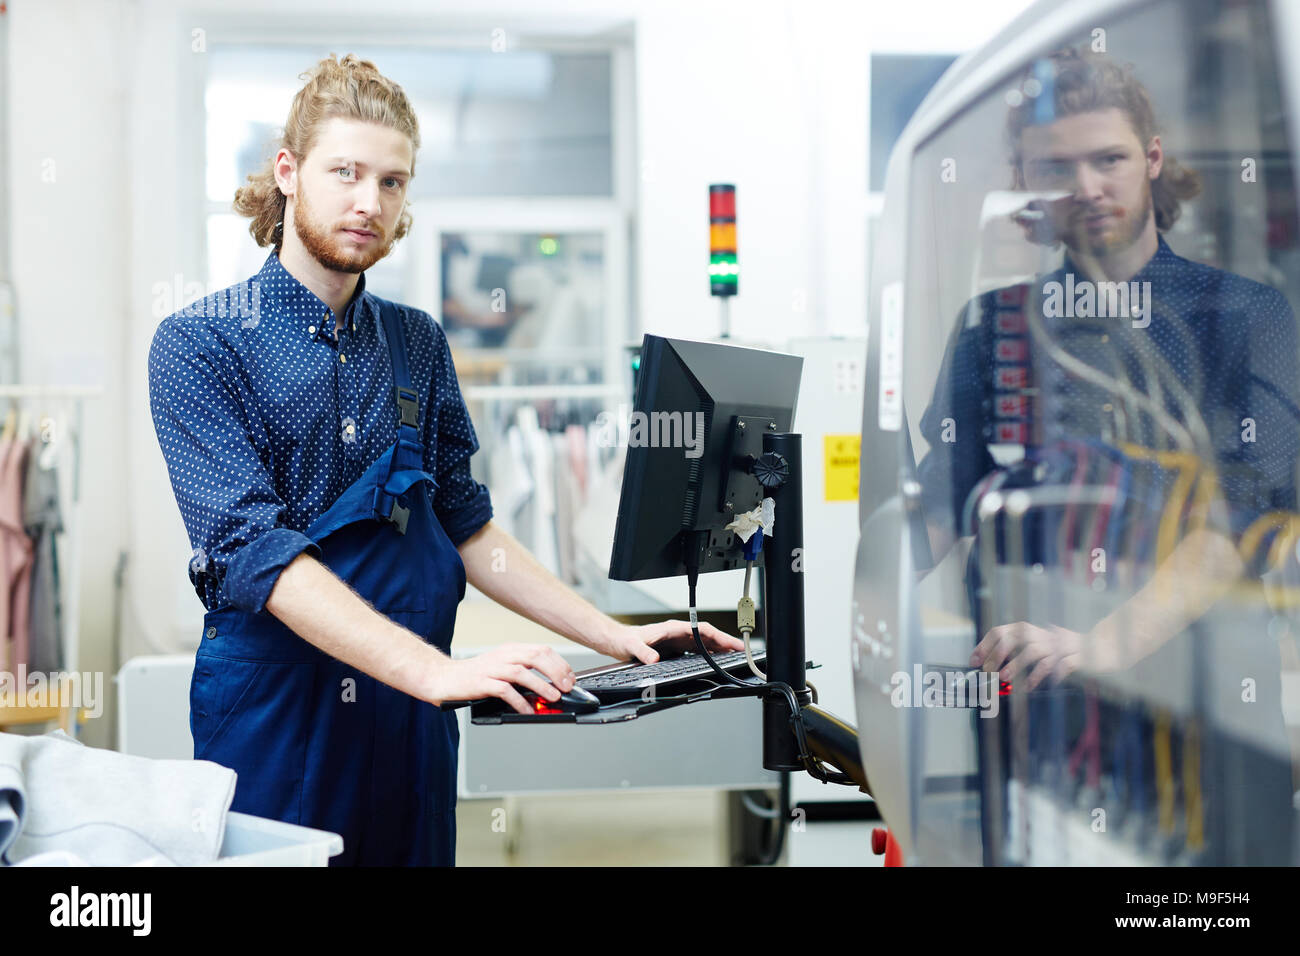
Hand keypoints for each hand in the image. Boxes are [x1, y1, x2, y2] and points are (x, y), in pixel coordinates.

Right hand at [425, 643, 575, 714]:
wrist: (444, 678)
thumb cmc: (474, 676)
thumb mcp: (502, 667)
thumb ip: (523, 672)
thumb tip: (549, 687)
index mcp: (510, 650)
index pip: (542, 650)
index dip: (560, 663)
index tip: (570, 677)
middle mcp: (503, 655)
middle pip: (536, 656)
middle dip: (556, 671)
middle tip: (567, 687)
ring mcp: (492, 668)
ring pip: (522, 672)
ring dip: (541, 685)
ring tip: (553, 697)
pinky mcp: (481, 682)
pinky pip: (505, 691)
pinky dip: (519, 701)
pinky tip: (527, 711)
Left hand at [607, 620, 744, 664]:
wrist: (617, 641)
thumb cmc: (625, 640)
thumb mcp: (632, 647)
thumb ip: (643, 652)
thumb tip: (653, 659)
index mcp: (672, 629)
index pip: (702, 630)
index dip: (720, 637)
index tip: (732, 644)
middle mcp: (677, 633)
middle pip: (708, 635)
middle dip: (726, 642)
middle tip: (743, 651)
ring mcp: (677, 640)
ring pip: (704, 642)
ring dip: (720, 648)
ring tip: (735, 656)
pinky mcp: (675, 648)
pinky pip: (697, 649)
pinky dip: (709, 653)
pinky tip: (716, 660)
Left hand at [971, 622, 1086, 690]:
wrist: (1101, 648)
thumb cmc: (1062, 652)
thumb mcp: (1037, 647)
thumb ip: (1016, 654)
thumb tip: (988, 667)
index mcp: (1030, 630)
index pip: (1001, 631)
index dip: (985, 645)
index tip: (974, 661)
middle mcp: (1043, 634)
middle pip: (1014, 639)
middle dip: (997, 656)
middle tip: (987, 673)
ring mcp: (1059, 644)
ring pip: (1032, 651)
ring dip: (1016, 665)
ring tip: (1004, 679)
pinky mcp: (1074, 657)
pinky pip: (1054, 666)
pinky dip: (1039, 676)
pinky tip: (1028, 687)